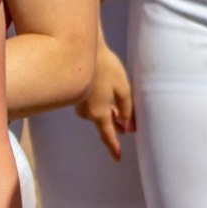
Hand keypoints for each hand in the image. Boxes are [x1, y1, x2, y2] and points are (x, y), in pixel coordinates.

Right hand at [78, 42, 133, 160]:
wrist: (83, 49)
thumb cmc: (106, 68)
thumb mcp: (123, 89)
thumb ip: (127, 110)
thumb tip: (129, 127)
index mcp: (99, 113)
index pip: (108, 135)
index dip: (113, 147)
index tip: (118, 158)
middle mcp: (86, 112)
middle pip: (104, 123)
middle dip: (116, 125)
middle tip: (128, 128)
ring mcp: (79, 103)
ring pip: (97, 113)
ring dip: (109, 113)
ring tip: (120, 109)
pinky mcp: (77, 93)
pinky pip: (91, 104)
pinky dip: (101, 103)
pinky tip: (106, 93)